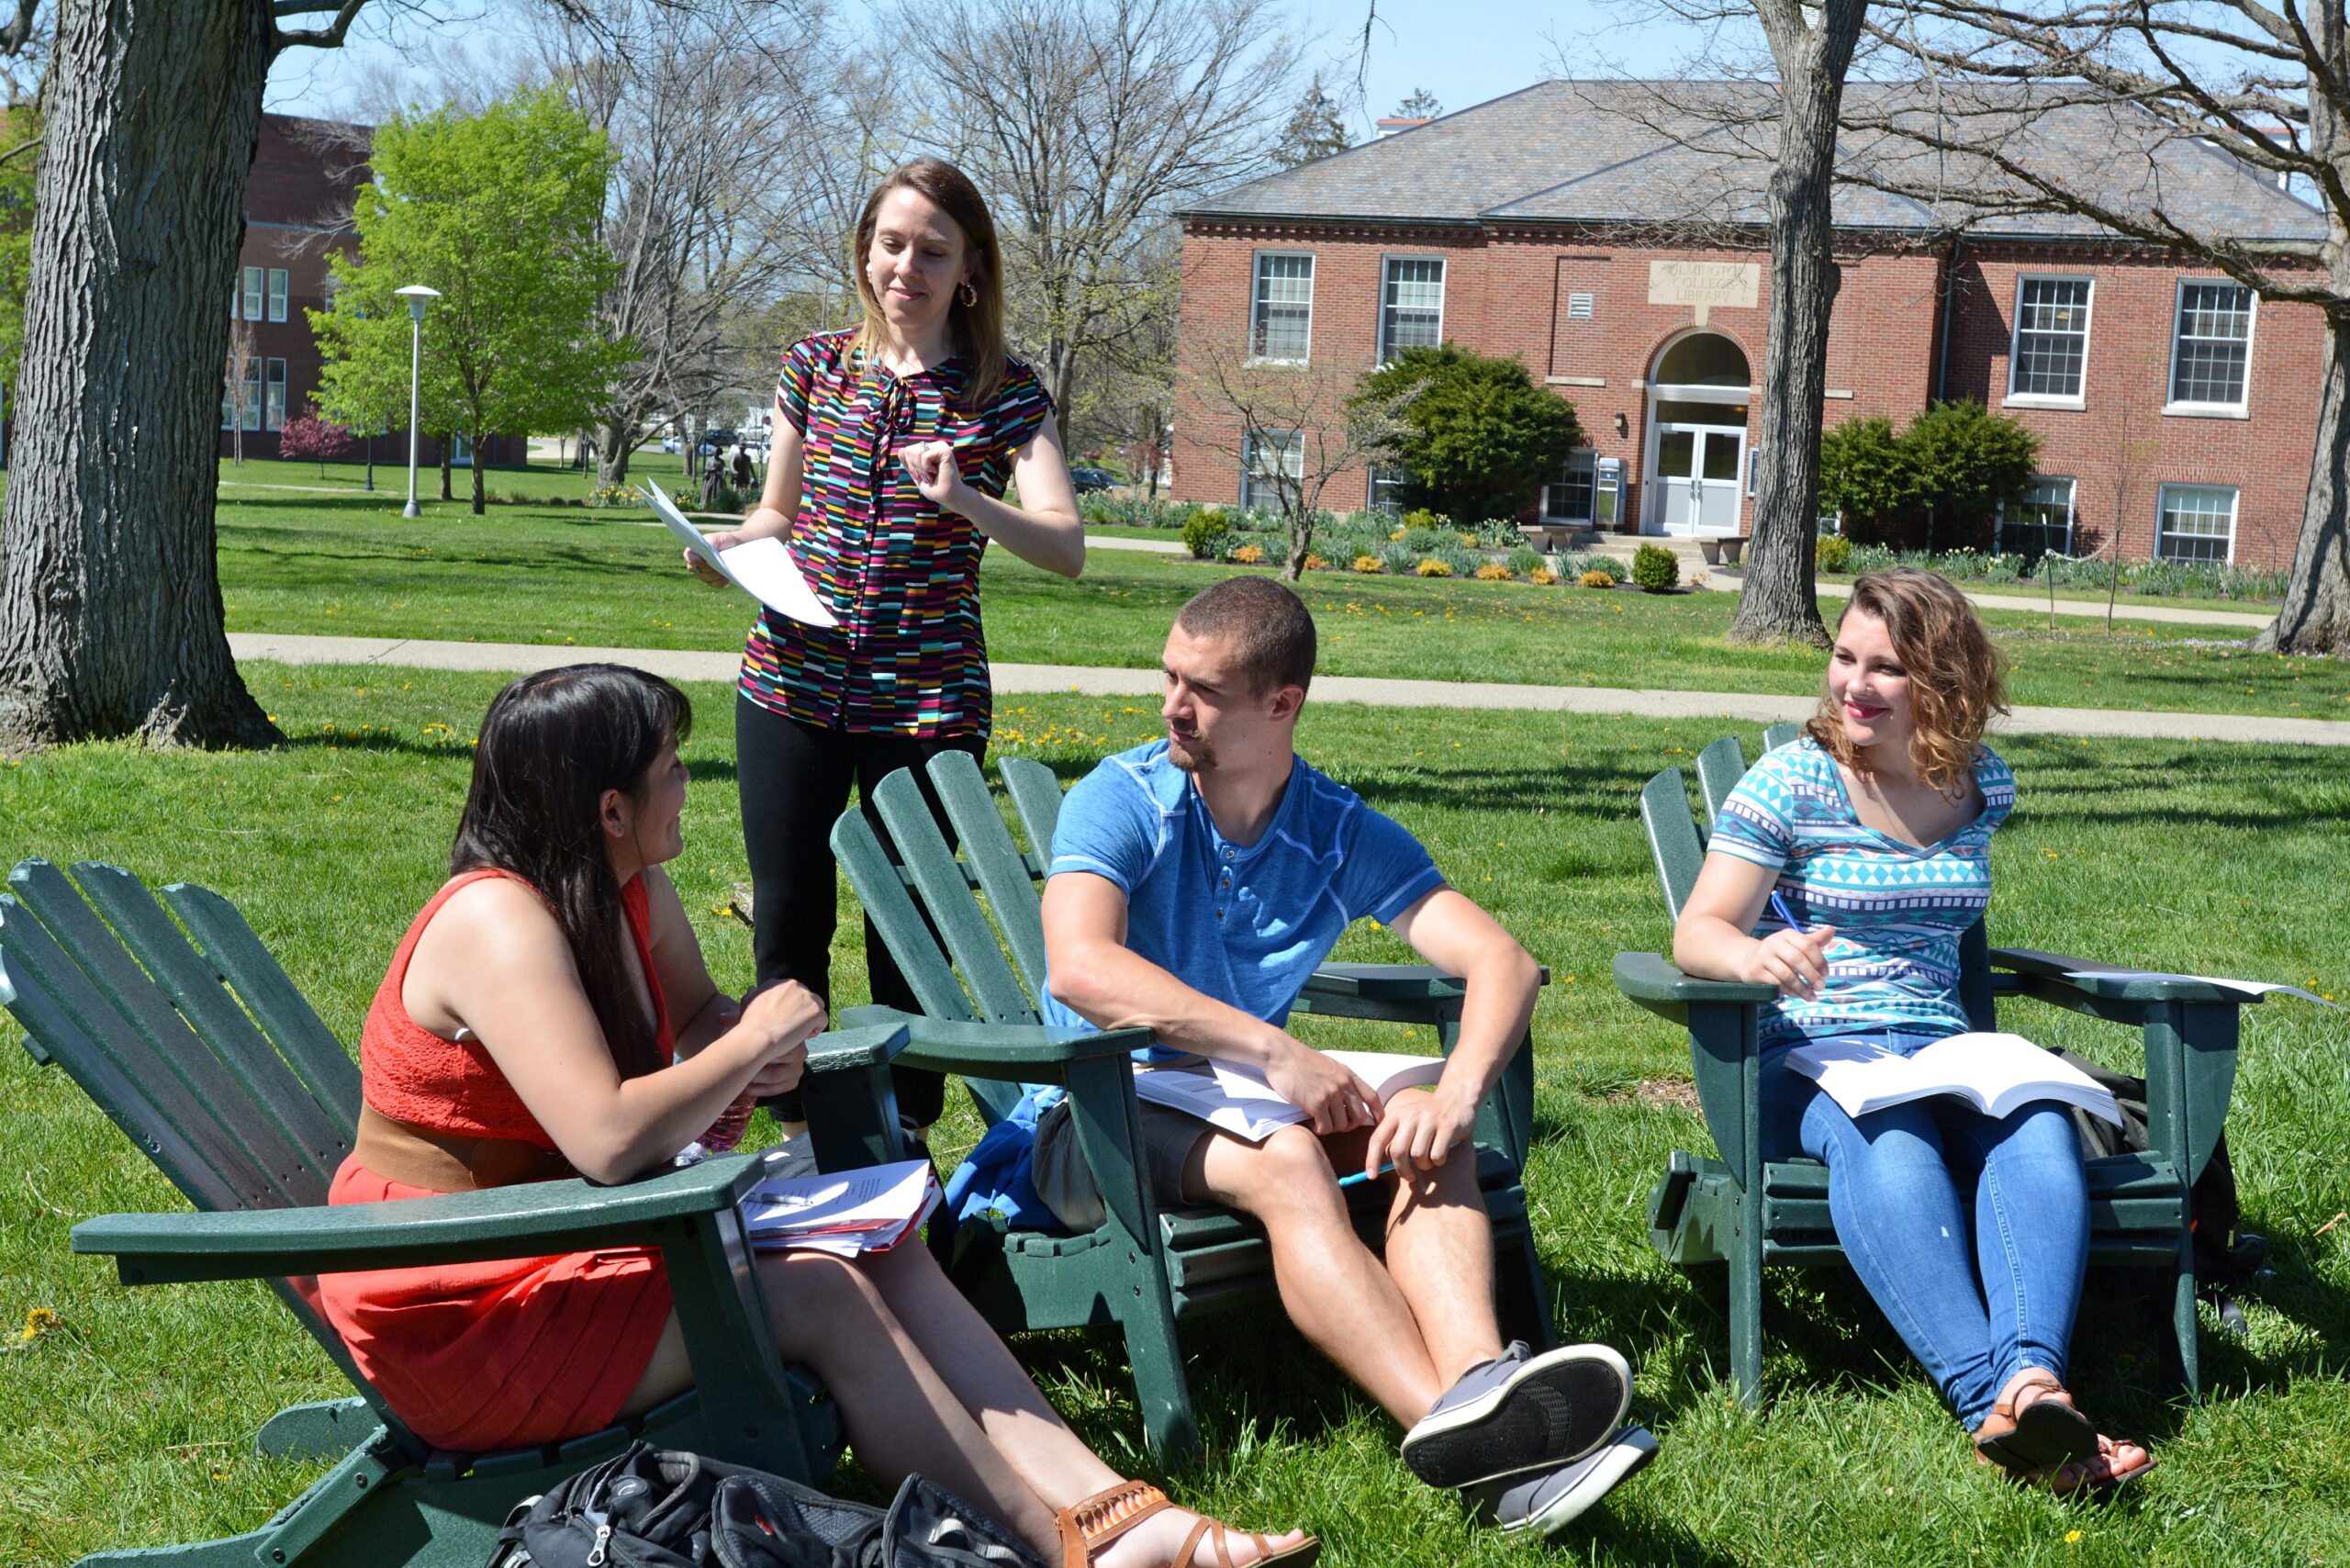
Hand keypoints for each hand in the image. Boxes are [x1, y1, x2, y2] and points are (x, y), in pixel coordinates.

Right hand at [684, 529, 739, 587]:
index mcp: (694, 552)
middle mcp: (696, 564)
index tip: (702, 560)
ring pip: (707, 578)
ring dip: (716, 574)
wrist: (735, 547)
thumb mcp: (717, 538)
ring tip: (724, 569)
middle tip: (719, 563)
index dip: (693, 560)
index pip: (688, 556)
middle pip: (699, 570)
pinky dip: (722, 581)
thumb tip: (706, 549)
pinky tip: (727, 576)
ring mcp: (704, 574)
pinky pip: (716, 584)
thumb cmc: (723, 541)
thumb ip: (710, 542)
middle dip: (709, 567)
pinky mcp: (713, 581)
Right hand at [734, 980, 823, 1092]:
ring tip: (796, 1033)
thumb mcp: (748, 1003)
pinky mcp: (815, 1010)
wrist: (757, 1037)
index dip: (790, 1009)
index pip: (793, 994)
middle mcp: (793, 984)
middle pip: (807, 999)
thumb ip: (754, 994)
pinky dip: (815, 1030)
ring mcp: (806, 996)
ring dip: (810, 1020)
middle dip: (801, 1013)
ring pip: (817, 1008)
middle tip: (789, 1028)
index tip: (781, 1021)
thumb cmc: (750, 1025)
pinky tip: (802, 1036)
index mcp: (778, 982)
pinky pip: (823, 1020)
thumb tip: (753, 988)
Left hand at [897, 440, 968, 511]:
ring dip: (922, 469)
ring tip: (932, 474)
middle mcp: (935, 445)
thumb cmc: (934, 488)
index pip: (907, 450)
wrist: (948, 497)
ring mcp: (941, 446)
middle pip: (910, 450)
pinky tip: (937, 472)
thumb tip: (901, 449)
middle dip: (915, 467)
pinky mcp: (946, 451)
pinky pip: (925, 456)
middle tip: (928, 475)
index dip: (911, 466)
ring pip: (916, 452)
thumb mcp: (916, 474)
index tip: (924, 475)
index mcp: (929, 449)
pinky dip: (927, 468)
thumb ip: (908, 463)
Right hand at [1261, 1040, 1379, 1135]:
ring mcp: (1330, 1094)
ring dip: (1330, 1128)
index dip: (1378, 1113)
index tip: (1377, 1123)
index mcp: (1347, 1074)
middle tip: (1333, 1124)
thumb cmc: (1300, 1059)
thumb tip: (1346, 1097)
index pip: (1372, 1097)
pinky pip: (1325, 1127)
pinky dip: (1318, 1130)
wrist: (1281, 1053)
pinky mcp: (1316, 1102)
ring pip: (1341, 1125)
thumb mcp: (1328, 1065)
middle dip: (1348, 1126)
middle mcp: (1343, 1084)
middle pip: (1359, 1117)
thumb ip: (1340, 1079)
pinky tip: (1309, 1123)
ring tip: (1317, 1122)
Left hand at [1364, 1084, 1477, 1175]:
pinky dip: (1438, 1162)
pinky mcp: (1448, 1127)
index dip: (1372, 1160)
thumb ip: (1395, 1139)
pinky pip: (1437, 1156)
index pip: (1377, 1139)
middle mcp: (1411, 1115)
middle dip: (1402, 1170)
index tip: (1371, 1176)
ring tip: (1428, 1161)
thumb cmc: (1427, 1117)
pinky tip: (1440, 1156)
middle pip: (1397, 1151)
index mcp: (1396, 1114)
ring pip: (1418, 1156)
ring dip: (1423, 1166)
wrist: (1456, 1098)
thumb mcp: (1407, 1121)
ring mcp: (1430, 1120)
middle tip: (1409, 1176)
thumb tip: (1383, 1167)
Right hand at [1741, 924, 1837, 999]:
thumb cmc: (1778, 952)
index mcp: (1787, 934)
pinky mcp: (1756, 972)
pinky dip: (1789, 991)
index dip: (1819, 960)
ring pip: (1787, 975)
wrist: (1746, 959)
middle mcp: (1773, 943)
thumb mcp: (1794, 944)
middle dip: (1812, 975)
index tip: (1826, 973)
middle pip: (1797, 959)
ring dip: (1802, 988)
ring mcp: (1763, 957)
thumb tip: (1832, 930)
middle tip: (1821, 987)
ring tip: (1812, 996)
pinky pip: (1776, 984)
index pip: (1807, 945)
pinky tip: (1797, 995)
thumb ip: (1813, 940)